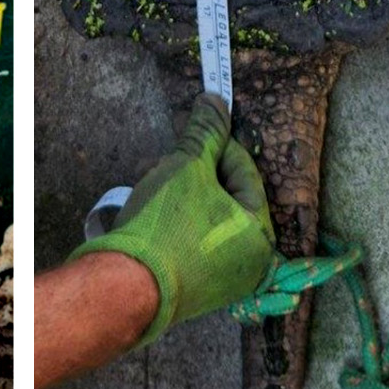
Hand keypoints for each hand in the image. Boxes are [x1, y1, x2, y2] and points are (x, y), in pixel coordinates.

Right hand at [70, 93, 275, 343]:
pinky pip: (195, 240)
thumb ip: (205, 132)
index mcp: (260, 233)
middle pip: (225, 194)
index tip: (191, 132)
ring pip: (207, 215)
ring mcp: (224, 279)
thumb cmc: (167, 223)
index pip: (245, 170)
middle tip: (164, 161)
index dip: (216, 144)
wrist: (128, 284)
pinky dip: (177, 220)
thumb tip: (216, 100)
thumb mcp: (186, 166)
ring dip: (180, 192)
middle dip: (192, 170)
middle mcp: (251, 262)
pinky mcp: (197, 287)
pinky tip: (150, 208)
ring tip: (150, 181)